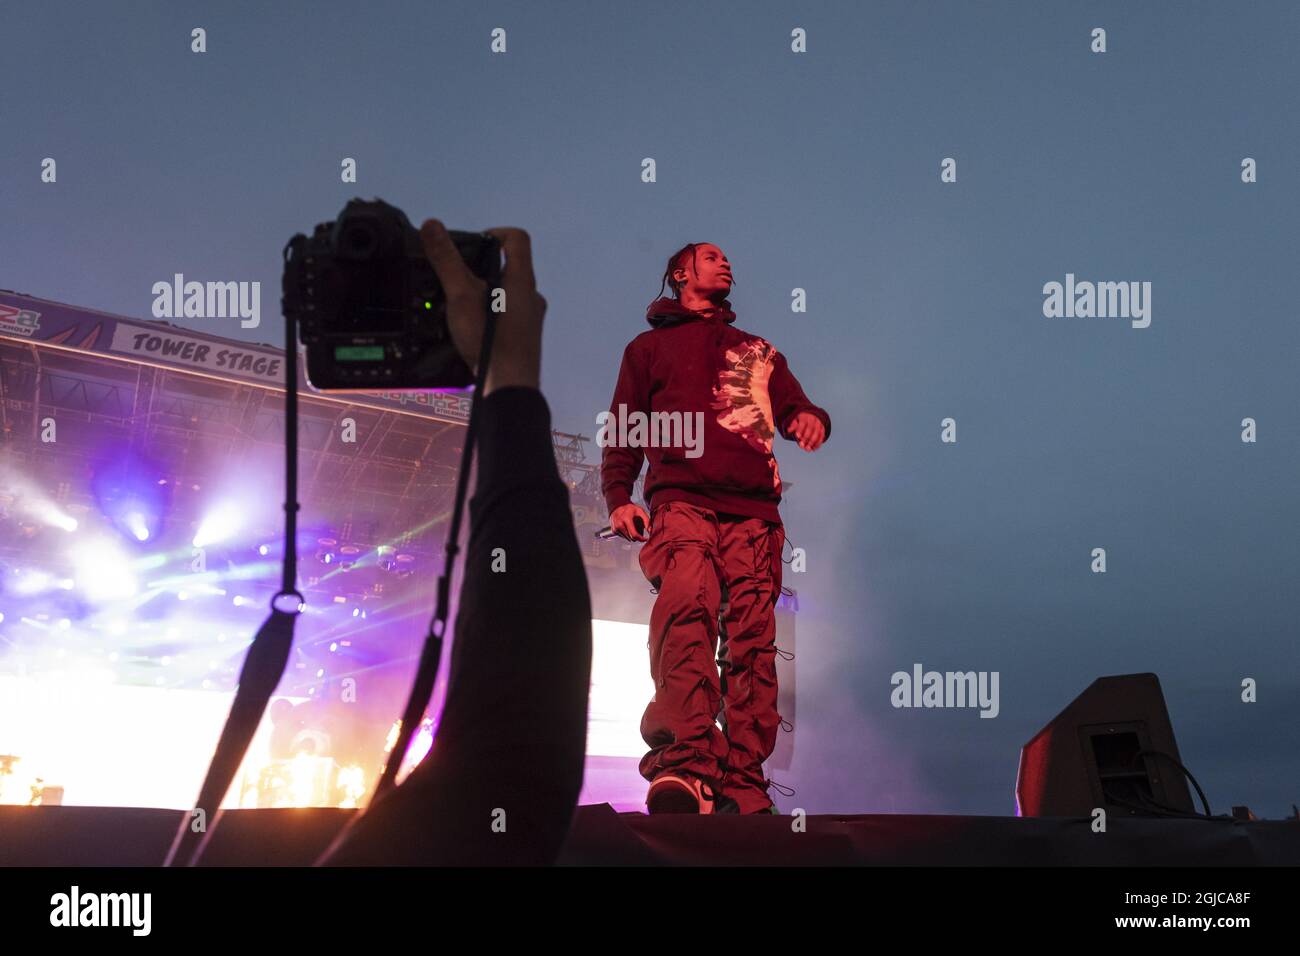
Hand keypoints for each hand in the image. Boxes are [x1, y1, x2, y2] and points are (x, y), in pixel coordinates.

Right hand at [419, 219, 545, 396]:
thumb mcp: (461, 296)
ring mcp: (530, 319)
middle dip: (480, 269)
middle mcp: (531, 298)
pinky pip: (506, 315)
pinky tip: (471, 329)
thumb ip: (447, 261)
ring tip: (461, 307)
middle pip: (508, 267)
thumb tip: (432, 226)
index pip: (517, 239)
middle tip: (458, 280)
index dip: (494, 233)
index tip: (473, 245)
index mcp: (522, 281)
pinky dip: (488, 315)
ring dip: (483, 294)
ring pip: (506, 294)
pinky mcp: (523, 338)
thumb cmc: (491, 343)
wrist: (506, 388)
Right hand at [610, 503, 649, 541]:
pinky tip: (627, 527)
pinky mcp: (613, 531)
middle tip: (639, 528)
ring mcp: (615, 528)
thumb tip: (650, 531)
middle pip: (631, 538)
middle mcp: (619, 524)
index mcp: (626, 519)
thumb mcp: (640, 511)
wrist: (618, 506)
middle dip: (637, 536)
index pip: (634, 534)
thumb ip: (647, 521)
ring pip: (628, 539)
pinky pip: (624, 537)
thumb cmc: (630, 509)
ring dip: (632, 535)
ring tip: (632, 526)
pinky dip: (627, 534)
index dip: (641, 539)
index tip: (645, 539)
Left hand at [786, 411, 825, 450]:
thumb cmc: (801, 421)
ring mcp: (819, 424)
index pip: (803, 423)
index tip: (797, 437)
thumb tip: (789, 430)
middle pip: (810, 429)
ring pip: (817, 433)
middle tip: (802, 446)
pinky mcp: (823, 429)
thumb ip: (793, 426)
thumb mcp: (796, 421)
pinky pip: (821, 437)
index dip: (800, 429)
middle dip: (806, 438)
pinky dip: (818, 443)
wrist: (812, 416)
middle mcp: (813, 420)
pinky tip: (814, 449)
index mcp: (805, 417)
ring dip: (812, 442)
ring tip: (807, 449)